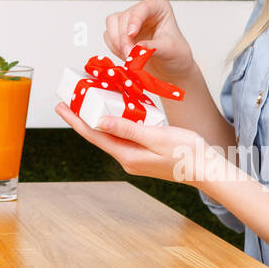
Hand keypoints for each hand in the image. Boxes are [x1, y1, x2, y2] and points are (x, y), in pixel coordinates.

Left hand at [54, 101, 210, 185]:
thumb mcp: (155, 137)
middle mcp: (127, 159)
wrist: (207, 169)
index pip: (93, 135)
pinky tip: (117, 110)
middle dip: (83, 117)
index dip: (75, 120)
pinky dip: (117, 121)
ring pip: (112, 134)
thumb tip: (100, 121)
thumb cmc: (186, 152)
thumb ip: (127, 129)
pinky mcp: (145, 153)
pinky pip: (125, 135)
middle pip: (99, 134)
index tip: (61, 106)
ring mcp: (136, 157)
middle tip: (71, 98)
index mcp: (127, 156)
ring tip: (89, 100)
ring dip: (100, 117)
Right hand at [104, 0, 195, 81]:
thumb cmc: (176, 56)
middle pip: (124, 17)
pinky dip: (114, 47)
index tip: (132, 34)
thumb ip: (152, 47)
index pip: (143, 8)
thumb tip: (136, 48)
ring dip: (117, 42)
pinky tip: (126, 56)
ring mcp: (130, 21)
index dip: (135, 20)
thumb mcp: (169, 51)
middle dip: (124, 38)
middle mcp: (143, 11)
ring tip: (129, 57)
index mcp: (159, 7)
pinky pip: (108, 36)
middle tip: (130, 55)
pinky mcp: (120, 31)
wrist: (170, 70)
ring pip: (112, 24)